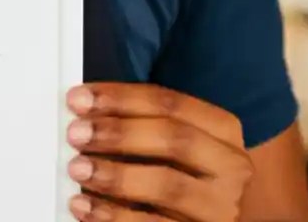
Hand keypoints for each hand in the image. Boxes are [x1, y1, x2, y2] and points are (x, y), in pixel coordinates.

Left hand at [64, 83, 253, 221]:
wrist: (203, 220)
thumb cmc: (181, 177)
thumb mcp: (171, 147)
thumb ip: (138, 126)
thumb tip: (84, 113)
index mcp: (222, 131)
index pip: (172, 103)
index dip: (122, 98)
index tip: (79, 98)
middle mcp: (231, 168)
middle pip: (176, 139)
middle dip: (120, 133)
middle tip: (76, 133)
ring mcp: (220, 207)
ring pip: (169, 185)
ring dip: (116, 175)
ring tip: (77, 169)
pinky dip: (114, 216)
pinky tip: (85, 208)